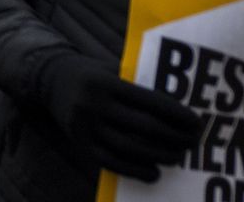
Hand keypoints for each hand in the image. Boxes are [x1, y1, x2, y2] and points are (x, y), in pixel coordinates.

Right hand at [46, 56, 200, 181]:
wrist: (48, 79)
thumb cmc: (91, 74)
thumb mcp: (111, 71)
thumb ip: (136, 87)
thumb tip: (175, 111)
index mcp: (106, 83)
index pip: (149, 101)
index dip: (176, 114)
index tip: (196, 123)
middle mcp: (94, 104)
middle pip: (144, 127)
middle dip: (174, 137)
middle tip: (192, 143)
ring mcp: (86, 126)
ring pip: (130, 148)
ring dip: (159, 156)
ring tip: (177, 158)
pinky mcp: (81, 143)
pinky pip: (112, 162)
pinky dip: (136, 170)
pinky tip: (154, 173)